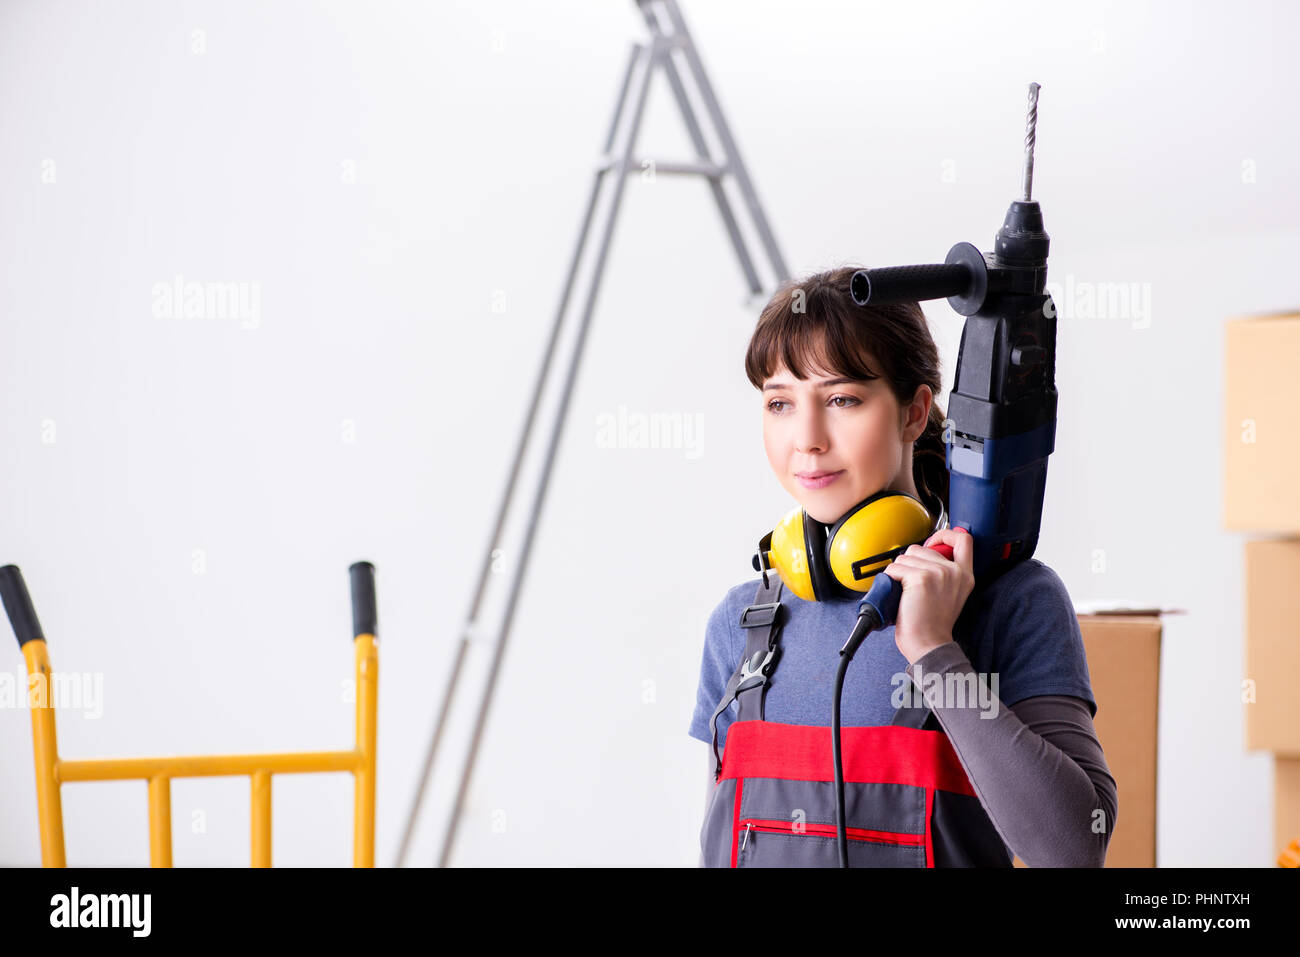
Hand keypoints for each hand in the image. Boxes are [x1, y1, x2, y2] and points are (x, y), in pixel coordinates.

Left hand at [881, 527, 974, 664]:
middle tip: (911, 587)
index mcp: (965, 575)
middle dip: (909, 564)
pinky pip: (895, 568)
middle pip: (921, 548)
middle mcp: (954, 571)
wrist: (928, 645)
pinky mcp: (921, 578)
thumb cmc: (932, 624)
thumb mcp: (949, 594)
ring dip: (898, 572)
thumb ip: (944, 573)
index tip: (930, 544)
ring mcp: (939, 573)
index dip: (944, 535)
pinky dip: (890, 579)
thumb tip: (923, 553)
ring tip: (906, 593)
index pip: (963, 539)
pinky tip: (899, 595)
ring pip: (905, 557)